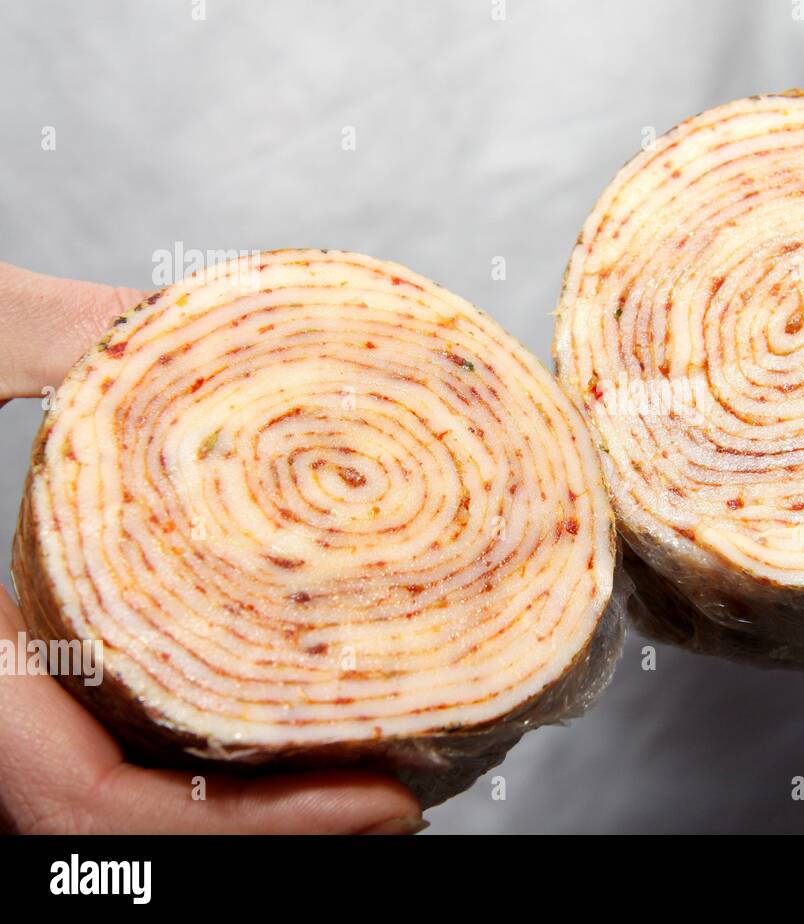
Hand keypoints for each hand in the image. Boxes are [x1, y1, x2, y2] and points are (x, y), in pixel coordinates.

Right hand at [0, 262, 425, 832]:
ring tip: (353, 780)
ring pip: (91, 814)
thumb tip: (196, 320)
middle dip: (265, 836)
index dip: (252, 827)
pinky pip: (74, 764)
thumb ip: (56, 331)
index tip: (382, 799)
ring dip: (228, 816)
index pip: (93, 811)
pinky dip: (172, 777)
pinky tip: (252, 738)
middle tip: (393, 799)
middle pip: (116, 837)